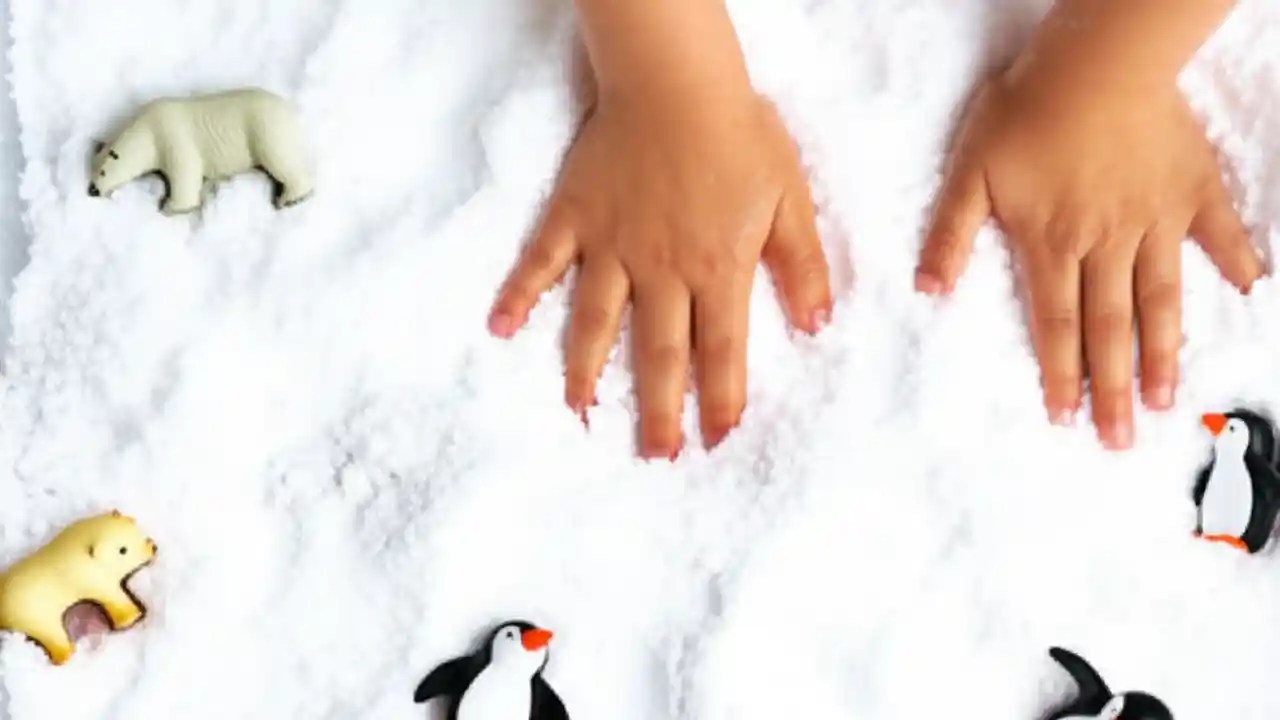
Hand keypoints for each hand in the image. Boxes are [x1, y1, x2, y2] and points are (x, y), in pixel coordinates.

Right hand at [489, 90, 830, 457]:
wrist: (676, 80)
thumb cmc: (739, 135)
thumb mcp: (789, 198)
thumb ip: (802, 265)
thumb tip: (818, 325)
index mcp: (717, 268)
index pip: (722, 351)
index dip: (720, 400)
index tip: (718, 441)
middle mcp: (661, 270)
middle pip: (659, 354)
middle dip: (660, 410)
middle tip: (657, 457)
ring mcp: (611, 247)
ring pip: (596, 323)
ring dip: (588, 372)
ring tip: (580, 413)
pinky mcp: (574, 218)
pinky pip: (540, 264)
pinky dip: (518, 295)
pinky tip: (498, 328)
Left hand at [915, 10, 1260, 449]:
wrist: (1094, 61)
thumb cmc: (1025, 112)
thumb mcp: (969, 172)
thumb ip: (949, 235)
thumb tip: (926, 290)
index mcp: (1052, 245)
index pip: (1056, 326)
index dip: (1060, 375)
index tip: (1066, 419)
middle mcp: (1106, 245)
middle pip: (1109, 329)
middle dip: (1111, 389)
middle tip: (1121, 440)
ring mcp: (1155, 221)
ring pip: (1161, 301)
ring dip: (1163, 353)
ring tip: (1167, 400)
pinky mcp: (1193, 190)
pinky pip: (1220, 235)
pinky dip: (1238, 263)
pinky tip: (1251, 294)